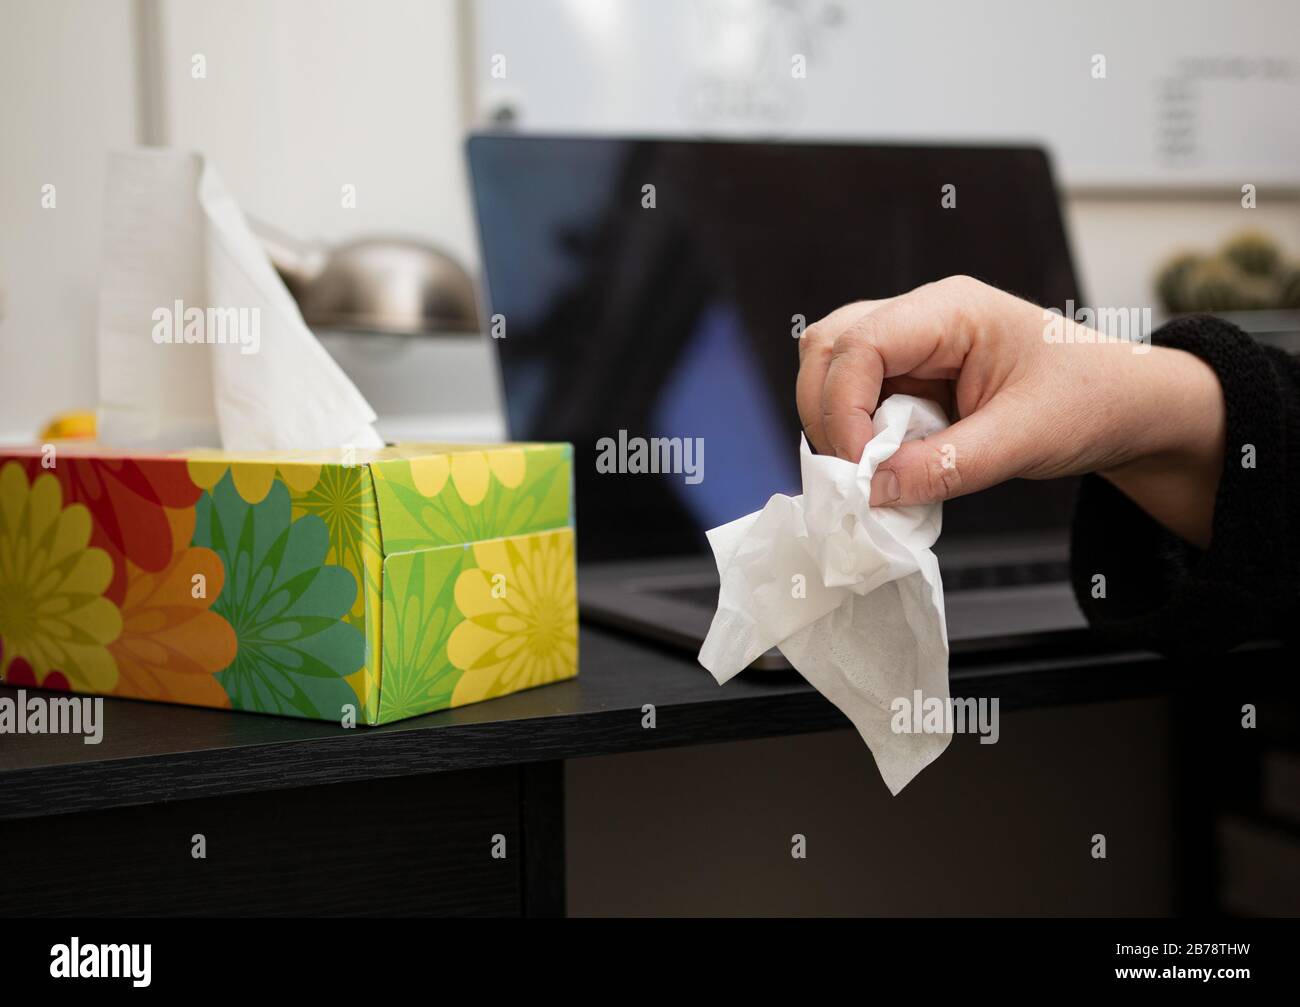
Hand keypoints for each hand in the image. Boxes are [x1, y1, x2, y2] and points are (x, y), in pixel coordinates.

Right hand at [796, 276, 1225, 547]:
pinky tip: (886, 467)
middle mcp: (919, 317)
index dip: (842, 408)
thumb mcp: (1025, 439)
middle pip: (828, 348)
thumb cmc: (1092, 402)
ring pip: (830, 370)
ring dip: (835, 425)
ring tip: (872, 471)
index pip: (860, 344)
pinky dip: (855, 437)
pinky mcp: (908, 378)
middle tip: (854, 474)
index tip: (860, 470)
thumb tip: (871, 493)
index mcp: (950, 310)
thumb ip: (947, 467)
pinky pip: (855, 400)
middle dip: (826, 414)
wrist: (1126, 408)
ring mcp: (909, 346)